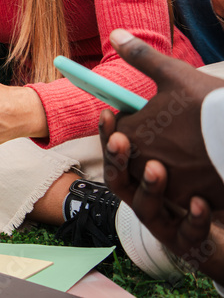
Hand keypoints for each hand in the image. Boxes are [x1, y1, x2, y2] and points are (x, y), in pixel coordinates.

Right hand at [101, 121, 223, 282]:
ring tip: (157, 168)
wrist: (222, 221)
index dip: (107, 135)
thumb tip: (144, 79)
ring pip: (145, 208)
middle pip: (118, 181)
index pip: (115, 154)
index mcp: (138, 175)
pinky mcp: (185, 240)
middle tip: (120, 139)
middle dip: (116, 160)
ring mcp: (162, 221)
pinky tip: (199, 201)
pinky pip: (187, 232)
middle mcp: (142, 197)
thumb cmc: (199, 179)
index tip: (108, 113)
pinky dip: (192, 217)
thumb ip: (162, 120)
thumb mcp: (178, 148)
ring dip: (149, 187)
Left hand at [103, 28, 223, 209]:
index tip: (145, 110)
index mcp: (133, 135)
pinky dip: (194, 179)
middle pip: (134, 153)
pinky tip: (207, 162)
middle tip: (173, 128)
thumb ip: (141, 57)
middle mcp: (145, 165)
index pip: (117, 128)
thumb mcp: (175, 74)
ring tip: (191, 144)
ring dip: (169, 161)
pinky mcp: (198, 201)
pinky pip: (188, 191)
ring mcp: (172, 187)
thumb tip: (116, 34)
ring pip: (160, 173)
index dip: (130, 117)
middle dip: (147, 140)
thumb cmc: (212, 104)